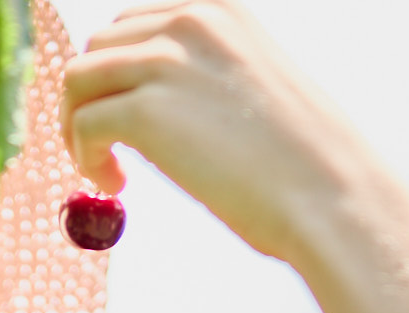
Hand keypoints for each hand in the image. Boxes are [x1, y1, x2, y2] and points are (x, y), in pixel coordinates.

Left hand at [61, 1, 382, 265]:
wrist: (330, 197)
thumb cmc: (302, 161)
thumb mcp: (253, 84)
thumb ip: (202, 73)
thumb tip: (144, 97)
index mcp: (218, 8)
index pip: (134, 21)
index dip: (116, 71)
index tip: (123, 114)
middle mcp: (190, 20)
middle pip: (98, 47)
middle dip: (92, 98)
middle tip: (108, 149)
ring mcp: (166, 62)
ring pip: (77, 81)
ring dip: (78, 127)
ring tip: (106, 170)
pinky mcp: (148, 111)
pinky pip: (84, 124)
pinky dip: (86, 157)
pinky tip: (116, 186)